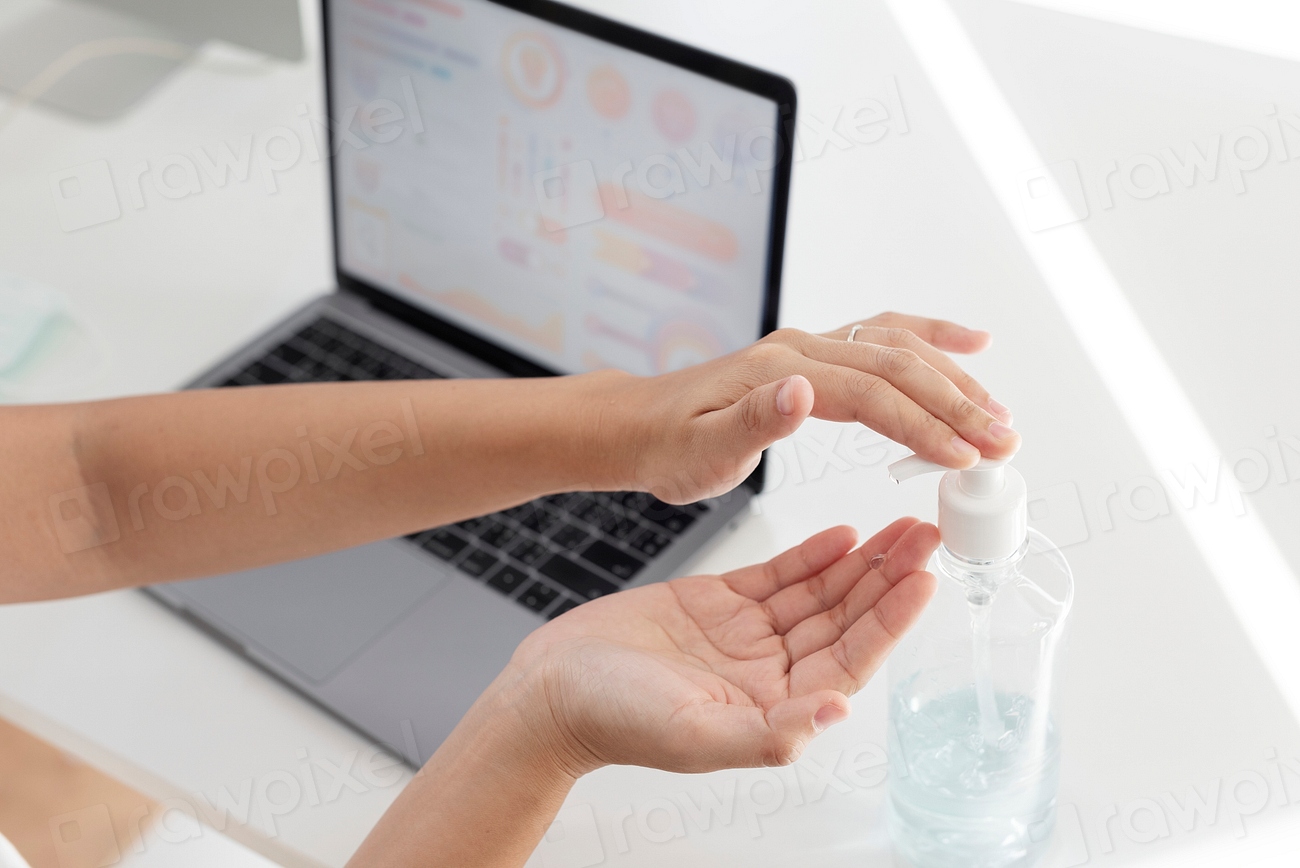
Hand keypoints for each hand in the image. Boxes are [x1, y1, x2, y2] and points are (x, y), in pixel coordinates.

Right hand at [507, 518, 938, 774]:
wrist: (552, 689)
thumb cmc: (614, 720)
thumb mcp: (696, 736)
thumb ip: (770, 734)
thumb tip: (838, 713)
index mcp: (775, 707)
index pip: (849, 658)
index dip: (889, 619)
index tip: (922, 579)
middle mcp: (770, 671)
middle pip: (844, 619)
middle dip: (888, 578)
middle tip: (927, 535)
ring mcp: (747, 636)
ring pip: (819, 593)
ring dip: (861, 561)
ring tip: (899, 527)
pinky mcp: (720, 604)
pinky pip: (779, 576)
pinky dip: (812, 554)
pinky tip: (843, 533)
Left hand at [604, 311, 1017, 502]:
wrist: (640, 422)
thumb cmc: (668, 445)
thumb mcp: (698, 450)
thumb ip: (750, 423)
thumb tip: (800, 391)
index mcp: (779, 372)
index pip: (868, 395)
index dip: (921, 424)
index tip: (964, 456)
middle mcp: (803, 348)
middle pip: (895, 366)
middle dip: (955, 403)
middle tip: (1004, 441)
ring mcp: (812, 346)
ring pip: (897, 347)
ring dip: (953, 377)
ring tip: (999, 413)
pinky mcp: (817, 355)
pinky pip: (883, 335)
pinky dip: (930, 336)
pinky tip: (970, 345)